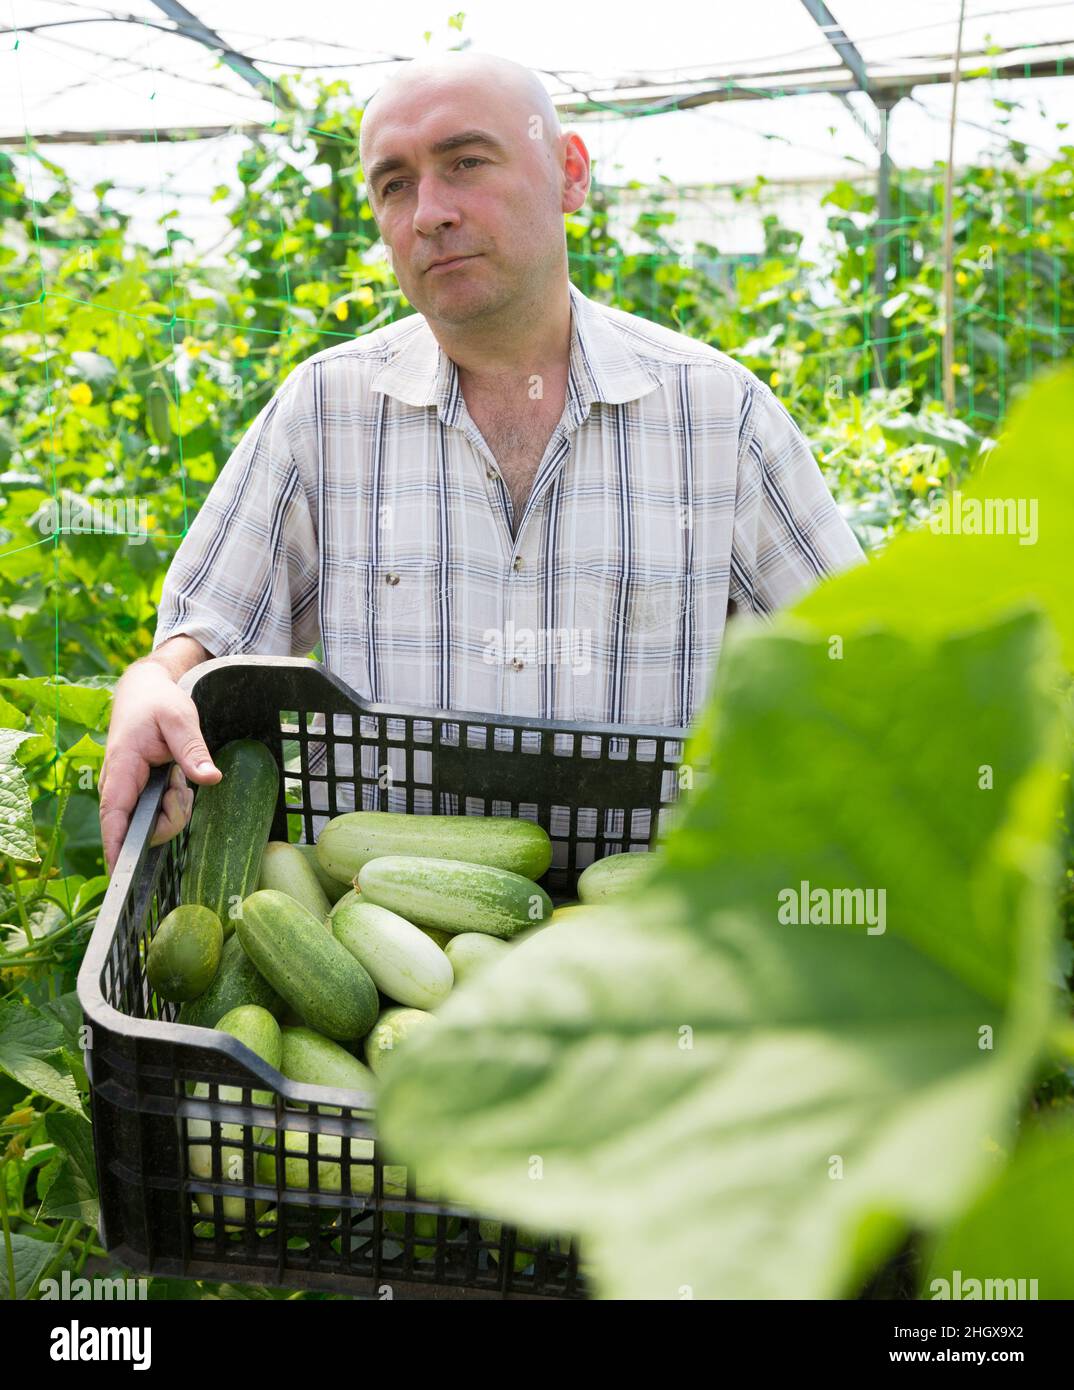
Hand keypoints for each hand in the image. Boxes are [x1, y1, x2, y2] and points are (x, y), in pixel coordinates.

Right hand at [99, 658, 220, 873]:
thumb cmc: (158, 702)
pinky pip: (154, 814)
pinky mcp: (136, 794)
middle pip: (139, 829)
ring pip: (150, 824)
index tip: (123, 875)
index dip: (116, 849)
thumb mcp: (180, 719)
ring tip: (179, 776)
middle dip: (170, 818)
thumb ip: (193, 750)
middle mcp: (117, 786)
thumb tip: (211, 778)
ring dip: (174, 810)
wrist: (144, 690)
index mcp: (121, 769)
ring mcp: (125, 792)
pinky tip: (177, 782)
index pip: (113, 818)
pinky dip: (172, 805)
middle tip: (182, 786)